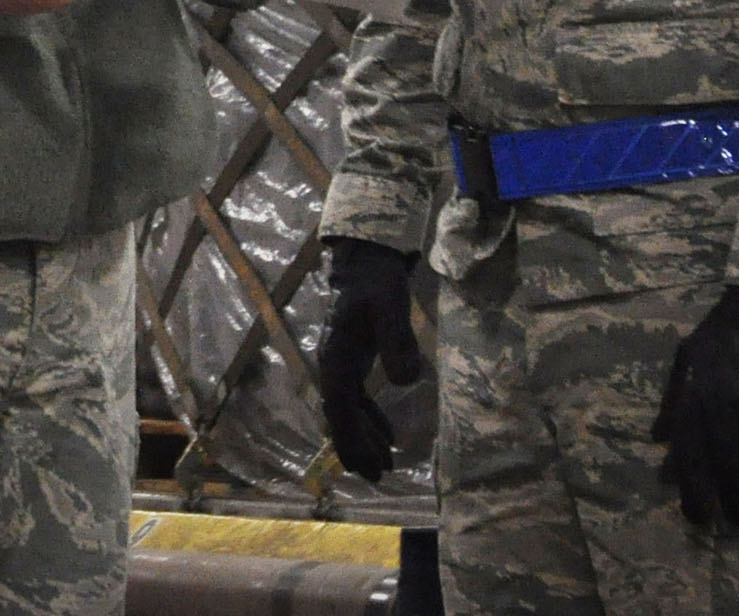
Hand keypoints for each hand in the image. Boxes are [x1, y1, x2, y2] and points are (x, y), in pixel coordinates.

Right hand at [316, 237, 424, 481]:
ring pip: (346, 411)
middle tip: (378, 477)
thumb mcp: (391, 306)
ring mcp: (340, 364)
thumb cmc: (377, 282)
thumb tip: (406, 382)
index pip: (340, 406)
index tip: (369, 464)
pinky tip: (388, 435)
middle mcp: (332, 365)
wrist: (365, 260)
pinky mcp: (351, 360)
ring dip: (362, 438)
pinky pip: (355, 400)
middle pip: (339, 416)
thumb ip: (398, 341)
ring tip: (386, 466)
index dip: (352, 437)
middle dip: (355, 448)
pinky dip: (368, 420)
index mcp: (336, 357)